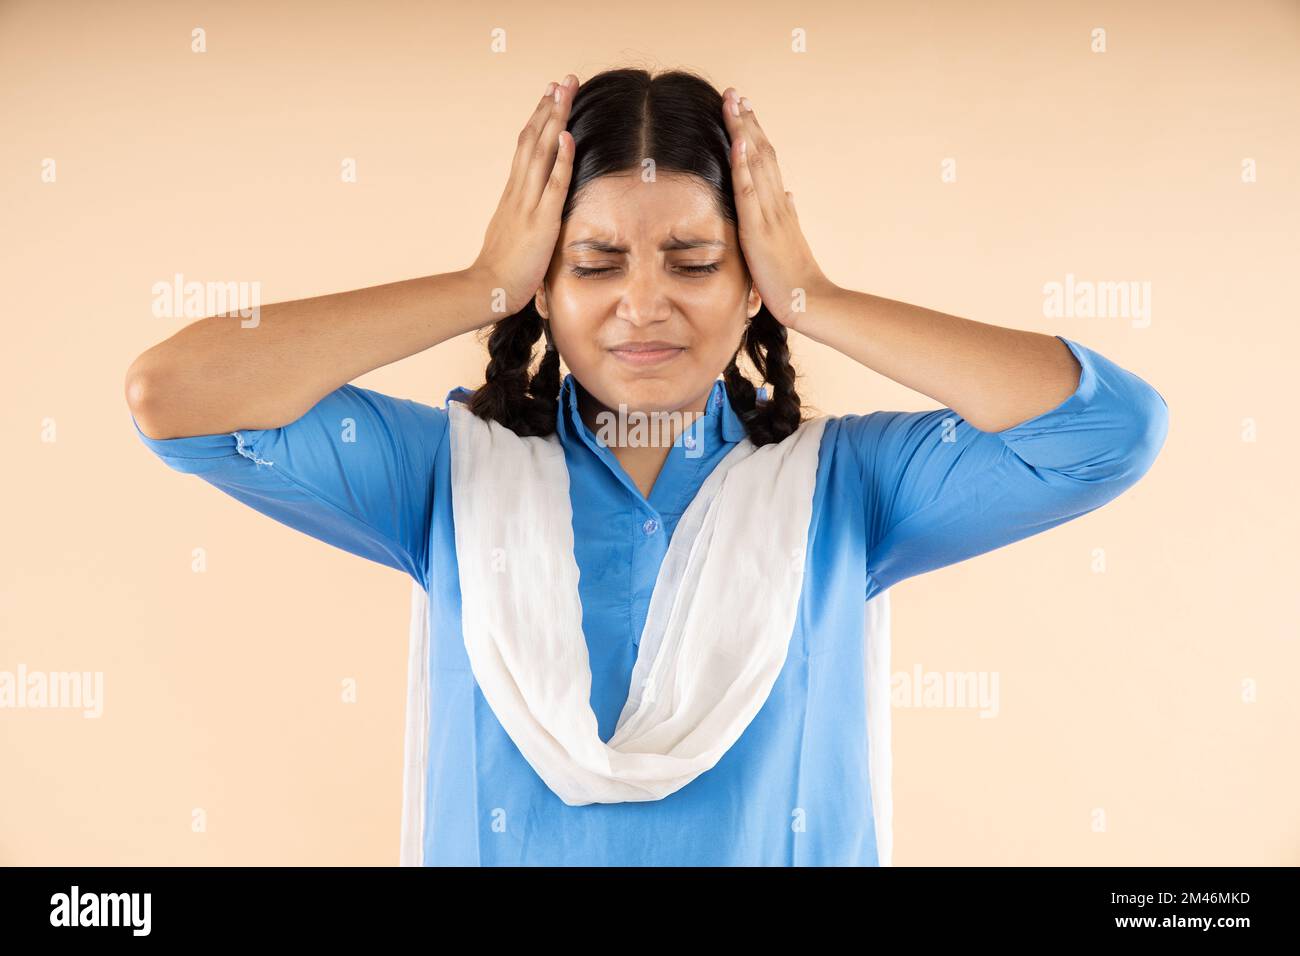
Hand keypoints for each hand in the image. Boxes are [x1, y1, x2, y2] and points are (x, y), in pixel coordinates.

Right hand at [470, 75, 577, 315]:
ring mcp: (528, 204)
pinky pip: (553, 184)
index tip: (549, 97)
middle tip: (562, 80)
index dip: (538, 121)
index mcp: (513, 195)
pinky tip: (568, 135)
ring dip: (555, 119)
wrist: (486, 290)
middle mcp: (518, 192)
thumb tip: (530, 218)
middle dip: (549, 108)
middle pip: (532, 139)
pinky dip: (561, 158)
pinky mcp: (541, 221)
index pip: (525, 149)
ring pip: (541, 152)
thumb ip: (522, 221)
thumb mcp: (511, 237)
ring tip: (565, 91)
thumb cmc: (500, 272)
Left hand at [721, 88, 836, 330]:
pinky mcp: (759, 229)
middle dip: (746, 121)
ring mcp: (769, 214)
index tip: (743, 109)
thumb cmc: (796, 279)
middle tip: (735, 92)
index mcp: (781, 206)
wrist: (810, 300)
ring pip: (756, 163)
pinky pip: (750, 191)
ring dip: (743, 130)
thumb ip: (788, 215)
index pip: (766, 162)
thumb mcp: (790, 241)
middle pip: (761, 152)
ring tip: (733, 103)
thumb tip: (790, 194)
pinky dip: (743, 165)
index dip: (754, 134)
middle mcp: (777, 203)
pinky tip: (738, 142)